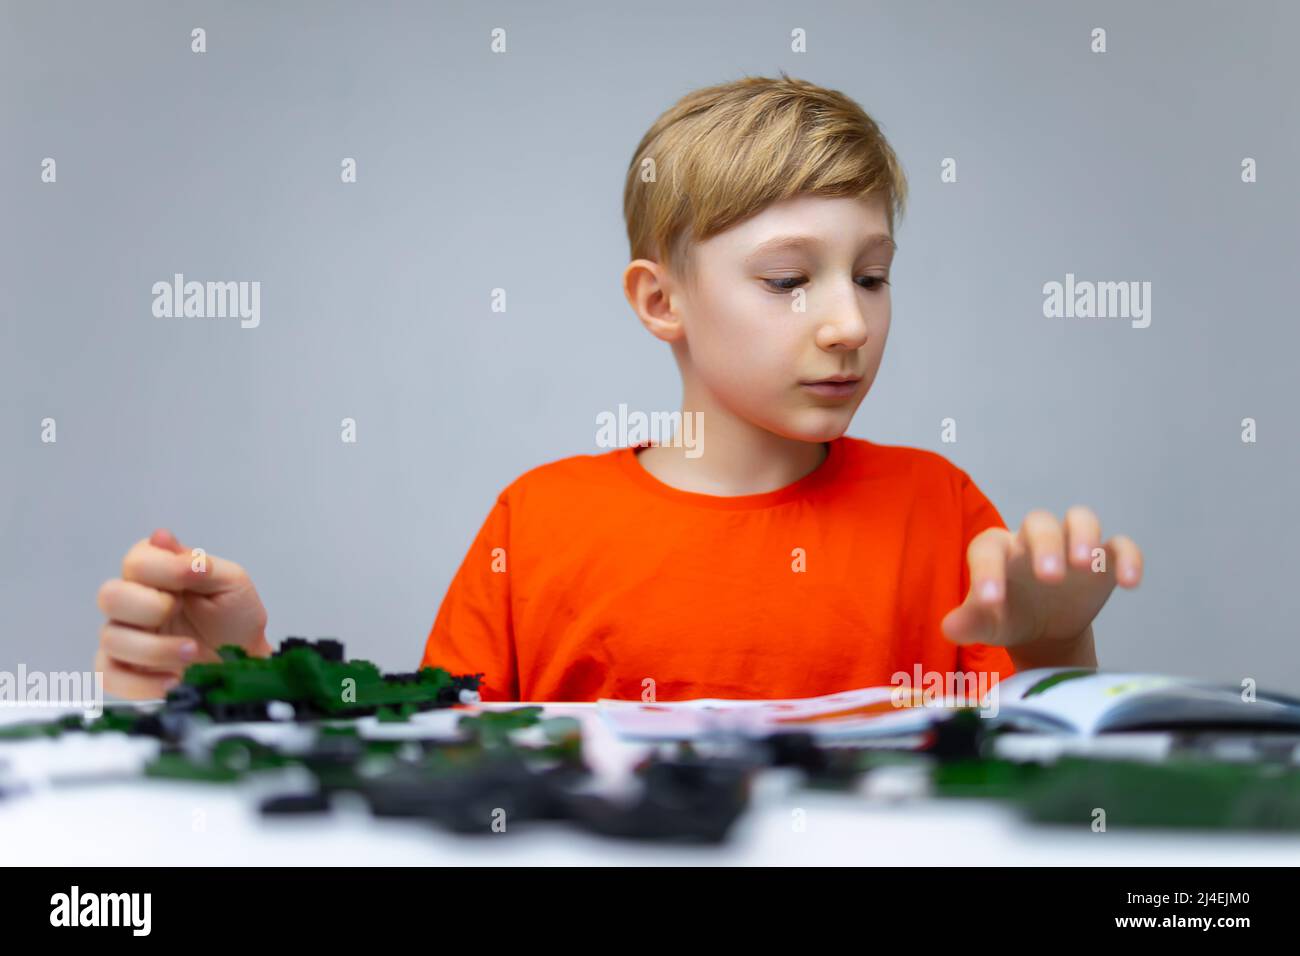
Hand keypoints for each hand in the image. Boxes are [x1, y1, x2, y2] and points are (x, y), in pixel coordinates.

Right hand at [93, 528, 270, 698]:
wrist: (245, 660)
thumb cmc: (236, 617)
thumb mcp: (230, 582)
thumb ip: (197, 563)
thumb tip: (161, 538)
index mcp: (155, 572)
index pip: (135, 561)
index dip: (164, 569)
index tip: (196, 575)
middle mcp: (133, 601)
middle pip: (109, 596)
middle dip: (151, 607)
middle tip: (181, 612)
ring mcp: (124, 637)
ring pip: (111, 638)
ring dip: (155, 648)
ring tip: (191, 651)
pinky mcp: (123, 671)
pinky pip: (108, 677)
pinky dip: (141, 683)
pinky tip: (173, 680)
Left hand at [941, 506, 1141, 654]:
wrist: (1043, 628)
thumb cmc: (1007, 616)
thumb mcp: (987, 624)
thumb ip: (968, 622)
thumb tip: (949, 628)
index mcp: (997, 549)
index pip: (987, 548)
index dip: (987, 570)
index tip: (991, 600)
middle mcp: (1032, 539)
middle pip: (1038, 522)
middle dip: (1045, 545)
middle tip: (1050, 577)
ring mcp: (1070, 544)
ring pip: (1079, 518)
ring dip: (1084, 536)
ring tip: (1086, 565)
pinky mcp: (1103, 559)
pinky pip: (1119, 545)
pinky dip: (1127, 557)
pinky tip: (1129, 583)